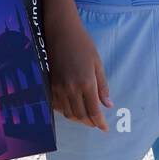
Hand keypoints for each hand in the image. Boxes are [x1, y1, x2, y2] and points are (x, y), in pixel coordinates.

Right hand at [45, 13, 111, 129]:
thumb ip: (102, 86)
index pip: (94, 111)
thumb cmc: (83, 44)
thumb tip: (108, 104)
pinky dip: (65, 110)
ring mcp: (58, 87)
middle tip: (96, 122)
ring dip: (77, 118)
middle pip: (80, 116)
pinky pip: (57, 105)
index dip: (100, 123)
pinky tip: (71, 107)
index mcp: (86, 83)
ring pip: (67, 113)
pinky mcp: (50, 83)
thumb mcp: (98, 63)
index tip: (105, 128)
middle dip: (89, 122)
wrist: (61, 31)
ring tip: (85, 116)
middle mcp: (71, 88)